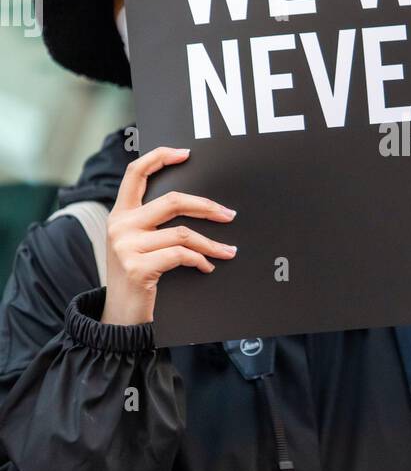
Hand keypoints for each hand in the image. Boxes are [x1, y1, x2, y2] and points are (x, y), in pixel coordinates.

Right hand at [102, 146, 236, 325]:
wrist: (120, 317)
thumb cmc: (138, 277)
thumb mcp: (137, 245)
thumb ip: (153, 223)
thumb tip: (198, 206)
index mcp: (119, 214)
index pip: (135, 173)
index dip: (159, 157)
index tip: (185, 153)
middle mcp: (119, 225)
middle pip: (172, 201)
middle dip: (207, 206)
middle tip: (229, 214)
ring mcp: (126, 246)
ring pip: (182, 232)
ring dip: (211, 243)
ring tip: (227, 251)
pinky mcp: (136, 267)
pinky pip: (181, 255)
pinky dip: (200, 260)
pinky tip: (207, 267)